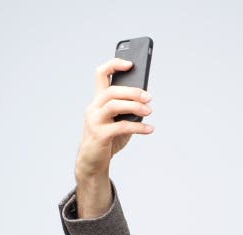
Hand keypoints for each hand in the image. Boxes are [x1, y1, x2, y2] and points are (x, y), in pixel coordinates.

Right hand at [74, 58, 153, 185]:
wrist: (93, 162)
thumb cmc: (108, 139)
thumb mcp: (118, 122)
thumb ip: (128, 111)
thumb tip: (145, 102)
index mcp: (98, 100)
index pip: (101, 74)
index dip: (114, 65)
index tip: (130, 64)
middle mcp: (94, 107)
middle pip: (112, 91)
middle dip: (132, 92)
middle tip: (149, 97)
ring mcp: (95, 121)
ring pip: (114, 105)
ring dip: (134, 106)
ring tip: (149, 111)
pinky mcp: (100, 135)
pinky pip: (121, 127)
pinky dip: (138, 127)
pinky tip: (149, 129)